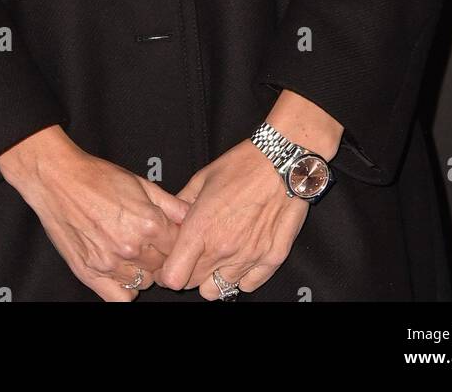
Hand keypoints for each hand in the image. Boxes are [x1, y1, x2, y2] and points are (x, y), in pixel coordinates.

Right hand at [0, 128, 190, 300]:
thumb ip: (171, 204)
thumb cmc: (97, 177)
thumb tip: (192, 217)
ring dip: (144, 271)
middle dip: (161, 256)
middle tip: (151, 242)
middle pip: (163, 267)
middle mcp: (132, 247)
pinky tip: (122, 271)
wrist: (58, 180)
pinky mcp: (90, 274)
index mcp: (148, 223)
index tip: (169, 236)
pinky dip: (125, 289)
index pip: (179, 247)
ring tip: (133, 252)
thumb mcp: (141, 183)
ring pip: (144, 283)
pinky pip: (119, 298)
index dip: (176, 241)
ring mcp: (110, 264)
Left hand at [152, 139, 310, 298]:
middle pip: (194, 286)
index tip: (171, 264)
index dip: (168, 273)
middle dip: (189, 274)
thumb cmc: (243, 165)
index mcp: (201, 228)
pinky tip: (240, 257)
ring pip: (219, 290)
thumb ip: (181, 204)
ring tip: (219, 256)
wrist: (282, 161)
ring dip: (214, 276)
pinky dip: (241, 277)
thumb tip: (170, 219)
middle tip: (194, 256)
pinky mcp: (272, 259)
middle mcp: (224, 248)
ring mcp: (249, 257)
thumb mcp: (202, 178)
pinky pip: (248, 286)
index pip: (174, 277)